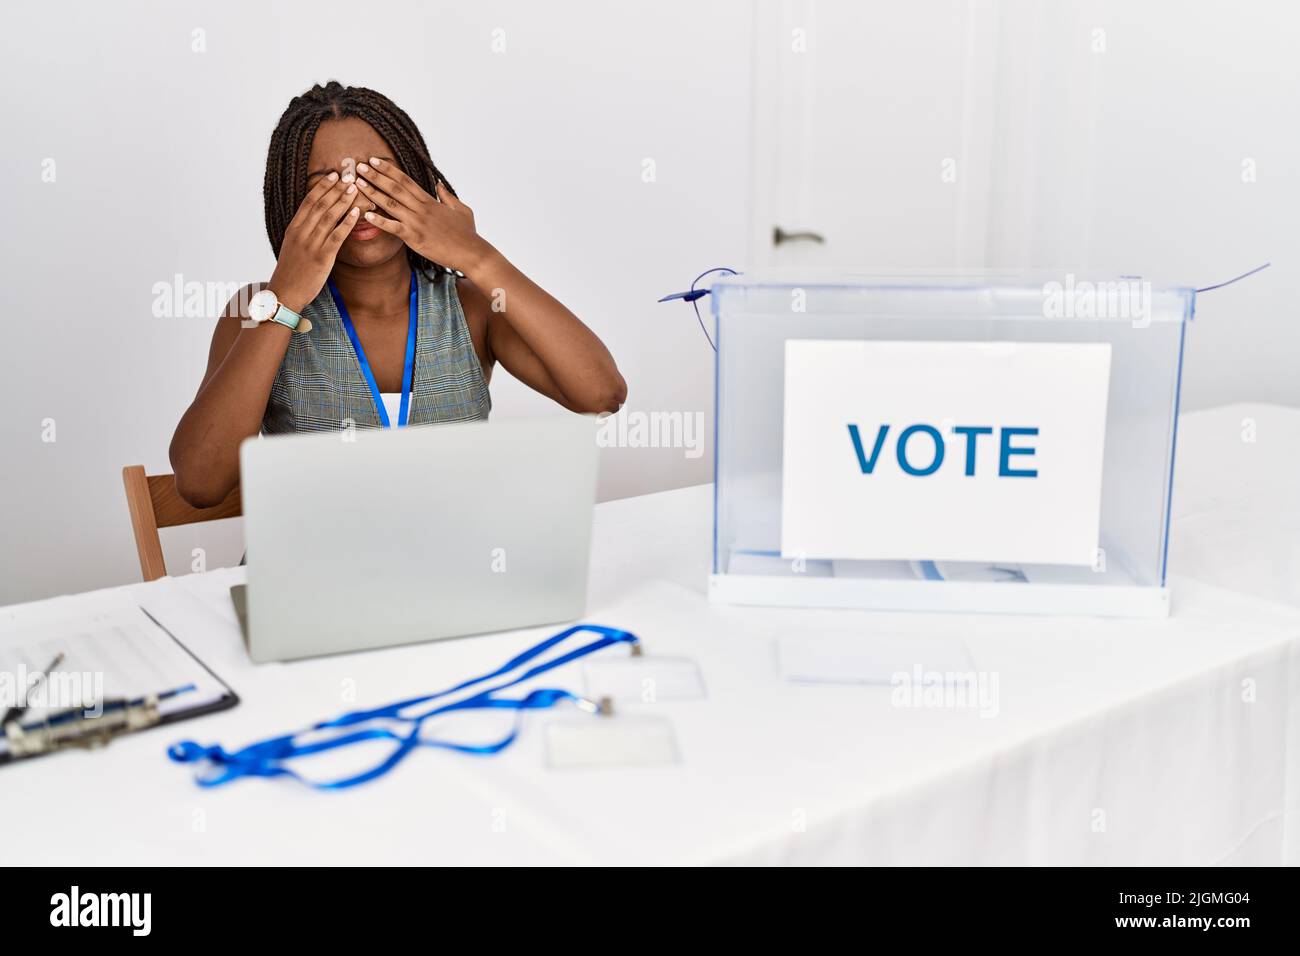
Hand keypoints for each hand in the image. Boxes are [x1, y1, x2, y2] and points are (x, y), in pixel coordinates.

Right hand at [267, 172, 359, 311]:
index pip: (308, 201)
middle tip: (349, 175)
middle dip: (335, 188)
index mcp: (294, 228)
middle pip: (320, 204)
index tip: (333, 175)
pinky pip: (337, 236)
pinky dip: (347, 222)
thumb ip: (304, 233)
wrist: (284, 293)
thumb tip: (315, 222)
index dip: (322, 187)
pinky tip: (357, 213)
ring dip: (343, 200)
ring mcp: (311, 244)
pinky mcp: (322, 257)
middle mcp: (301, 232)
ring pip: (329, 216)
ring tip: (354, 188)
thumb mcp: (294, 247)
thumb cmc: (291, 272)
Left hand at [355, 157, 489, 273]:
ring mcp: (417, 222)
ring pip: (390, 204)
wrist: (472, 252)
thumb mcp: (461, 210)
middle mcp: (421, 208)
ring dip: (372, 193)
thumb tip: (439, 185)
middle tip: (359, 166)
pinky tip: (366, 215)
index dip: (389, 170)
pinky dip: (379, 221)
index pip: (406, 180)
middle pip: (395, 188)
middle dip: (375, 176)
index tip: (375, 160)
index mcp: (430, 201)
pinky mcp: (415, 238)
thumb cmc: (468, 233)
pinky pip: (393, 227)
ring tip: (357, 184)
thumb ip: (448, 196)